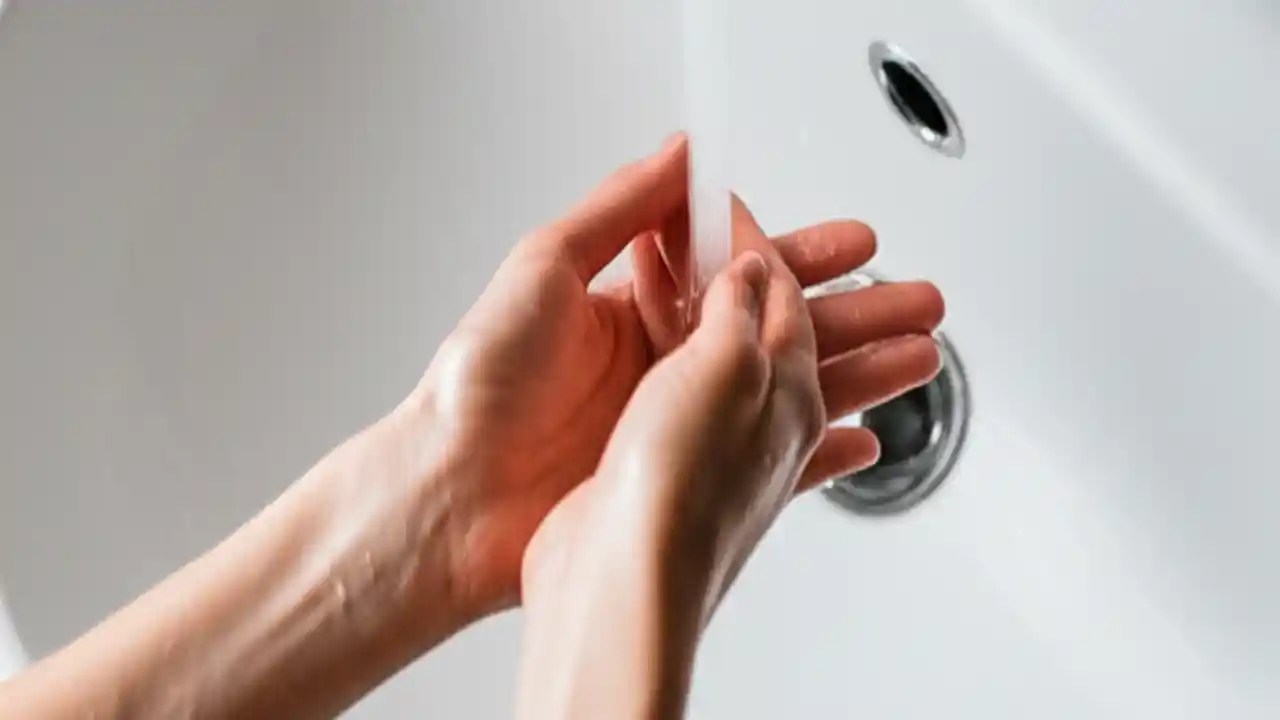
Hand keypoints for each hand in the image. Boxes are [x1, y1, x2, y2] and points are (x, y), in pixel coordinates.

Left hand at [515, 200, 937, 718]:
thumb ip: (618, 208)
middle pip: (782, 331)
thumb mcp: (543, 267)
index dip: (801, 255)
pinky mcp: (682, 480)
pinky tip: (859, 437)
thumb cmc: (480, 388)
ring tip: (915, 357)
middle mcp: (664, 366)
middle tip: (914, 299)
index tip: (855, 240)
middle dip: (856, 312)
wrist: (452, 496)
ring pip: (791, 391)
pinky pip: (773, 464)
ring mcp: (677, 426)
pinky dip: (822, 454)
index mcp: (634, 310)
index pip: (740, 272)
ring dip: (857, 372)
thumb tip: (677, 155)